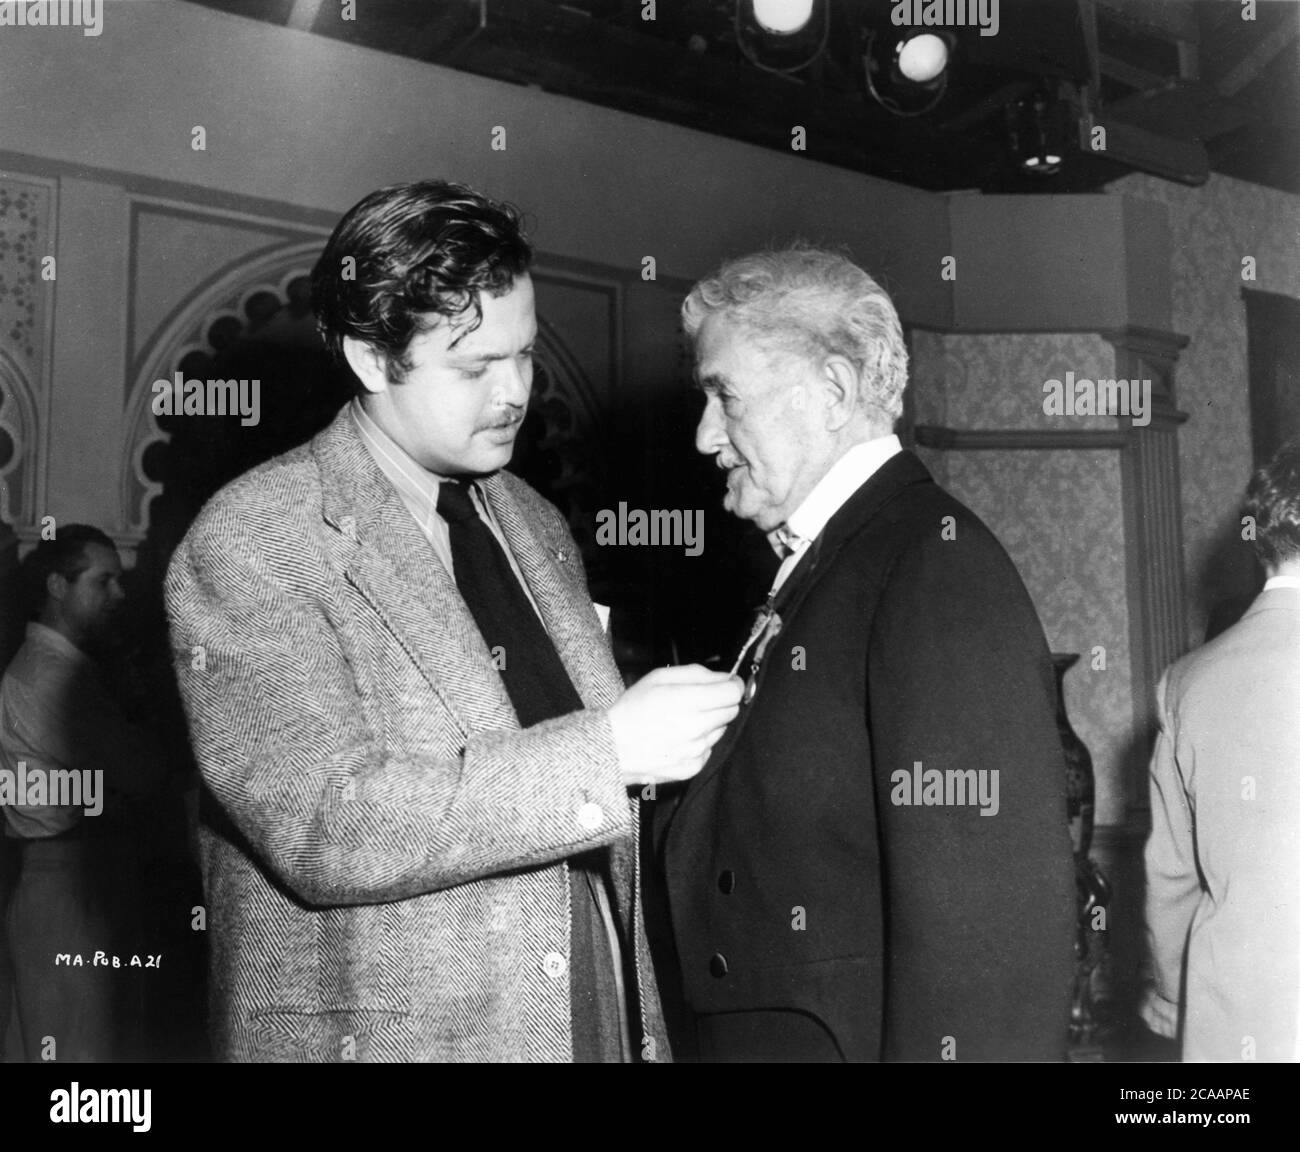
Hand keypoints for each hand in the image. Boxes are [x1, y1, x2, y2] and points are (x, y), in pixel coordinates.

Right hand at [608, 664, 742, 785]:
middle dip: (720, 702)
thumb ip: (697, 673)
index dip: (733, 684)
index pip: (734, 692)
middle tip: (697, 701)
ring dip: (708, 723)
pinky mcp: (692, 767)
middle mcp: (698, 728)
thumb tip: (726, 677)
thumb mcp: (659, 677)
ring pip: (720, 730)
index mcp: (690, 702)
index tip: (727, 683)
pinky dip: (698, 743)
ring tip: (680, 721)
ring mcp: (696, 751)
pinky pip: (708, 750)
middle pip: (731, 711)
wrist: (610, 747)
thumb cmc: (632, 709)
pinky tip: (677, 739)